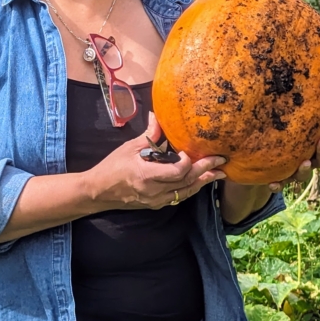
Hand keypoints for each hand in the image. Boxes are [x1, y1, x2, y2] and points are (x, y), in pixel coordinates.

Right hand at [87, 112, 225, 209]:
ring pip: (186, 192)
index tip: (191, 151)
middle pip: (186, 182)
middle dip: (205, 170)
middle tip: (220, 160)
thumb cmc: (112, 167)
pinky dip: (191, 189)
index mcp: (146, 175)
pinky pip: (179, 197)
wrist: (99, 192)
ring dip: (203, 182)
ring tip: (219, 173)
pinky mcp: (156, 204)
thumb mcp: (129, 148)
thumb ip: (149, 135)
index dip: (188, 162)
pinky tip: (201, 182)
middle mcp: (154, 191)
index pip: (177, 172)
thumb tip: (157, 116)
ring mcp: (156, 200)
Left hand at [266, 114, 319, 192]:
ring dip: (305, 170)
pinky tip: (272, 184)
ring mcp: (296, 172)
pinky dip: (278, 185)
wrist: (261, 156)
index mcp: (314, 145)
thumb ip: (288, 108)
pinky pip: (281, 185)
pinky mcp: (281, 180)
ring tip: (304, 164)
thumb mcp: (284, 119)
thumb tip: (287, 72)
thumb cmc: (279, 130)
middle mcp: (309, 160)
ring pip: (304, 174)